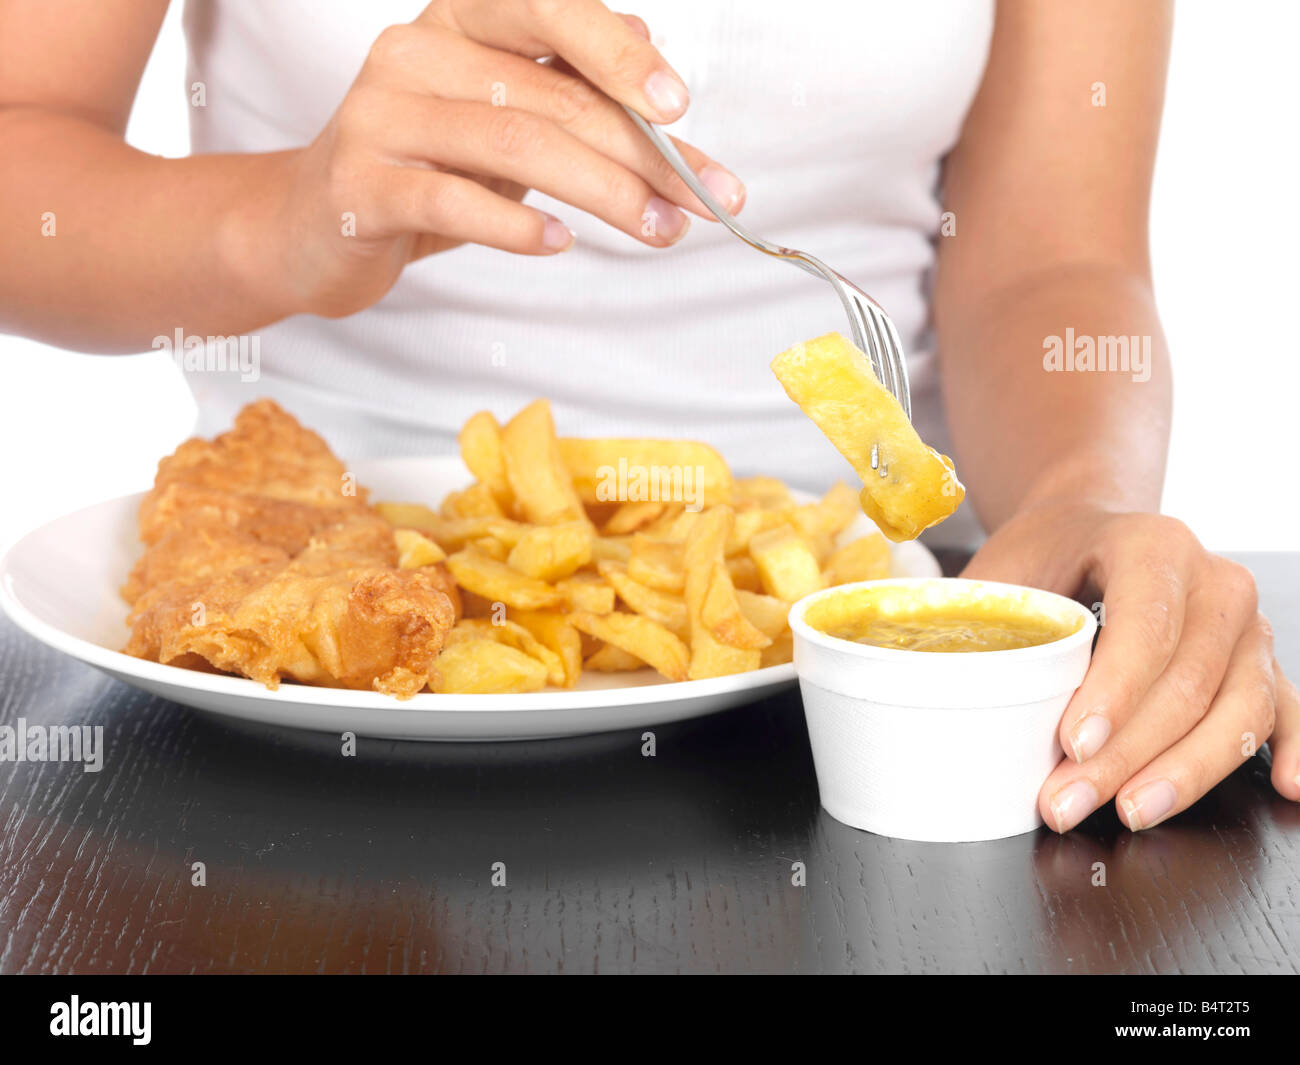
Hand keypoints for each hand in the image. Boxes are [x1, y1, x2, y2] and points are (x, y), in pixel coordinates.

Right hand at [257, 1, 743, 317]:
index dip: (617, 56)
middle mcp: (414, 52)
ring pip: (515, 145)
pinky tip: (561, 242)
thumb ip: (566, 83)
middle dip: (643, 156)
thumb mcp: (501, 114)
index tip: (679, 108)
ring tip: (660, 231)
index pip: (548, 10)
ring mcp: (379, 116)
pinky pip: (453, 202)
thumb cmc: (426, 165)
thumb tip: (650, 49)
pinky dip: (518, 225)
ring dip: (605, 195)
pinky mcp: (359, 186)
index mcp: (457, 20)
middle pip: (552, 96)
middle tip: (704, 202)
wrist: (312, 224)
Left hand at [961, 502, 1299, 831]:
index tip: (1074, 744)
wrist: (1089, 526)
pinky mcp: (1260, 663)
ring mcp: (1246, 626)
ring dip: (1185, 772)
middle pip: (1190, 680)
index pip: (1147, 624)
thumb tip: (932, 679)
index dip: (1114, 692)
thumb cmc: (1047, 553)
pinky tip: (1286, 787)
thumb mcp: (1004, 569)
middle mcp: (1215, 582)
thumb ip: (981, 620)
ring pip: (1240, 708)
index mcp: (1153, 545)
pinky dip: (1291, 750)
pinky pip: (1287, 710)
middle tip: (1068, 801)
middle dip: (1129, 754)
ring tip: (1132, 811)